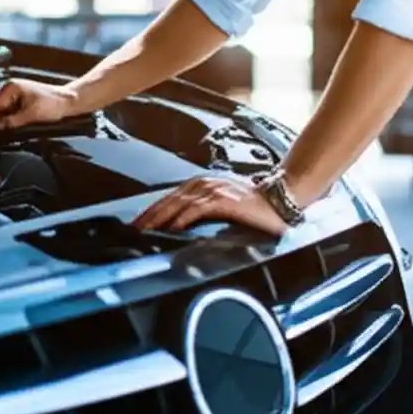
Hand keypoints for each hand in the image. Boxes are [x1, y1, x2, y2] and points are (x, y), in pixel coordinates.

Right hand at [0, 80, 78, 134]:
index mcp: (10, 88)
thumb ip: (11, 123)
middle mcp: (8, 90)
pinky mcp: (17, 103)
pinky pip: (5, 114)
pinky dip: (2, 124)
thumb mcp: (31, 115)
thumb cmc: (52, 105)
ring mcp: (12, 96)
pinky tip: (0, 133)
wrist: (69, 102)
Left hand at [133, 176, 288, 235]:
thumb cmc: (250, 206)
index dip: (152, 210)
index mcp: (201, 184)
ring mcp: (214, 190)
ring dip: (161, 217)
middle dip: (150, 215)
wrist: (277, 201)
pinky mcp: (224, 200)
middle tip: (135, 229)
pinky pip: (198, 209)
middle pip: (169, 199)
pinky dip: (184, 217)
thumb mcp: (220, 204)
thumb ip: (200, 209)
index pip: (169, 197)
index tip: (138, 223)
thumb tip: (178, 224)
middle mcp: (204, 184)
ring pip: (179, 203)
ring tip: (147, 229)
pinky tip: (173, 227)